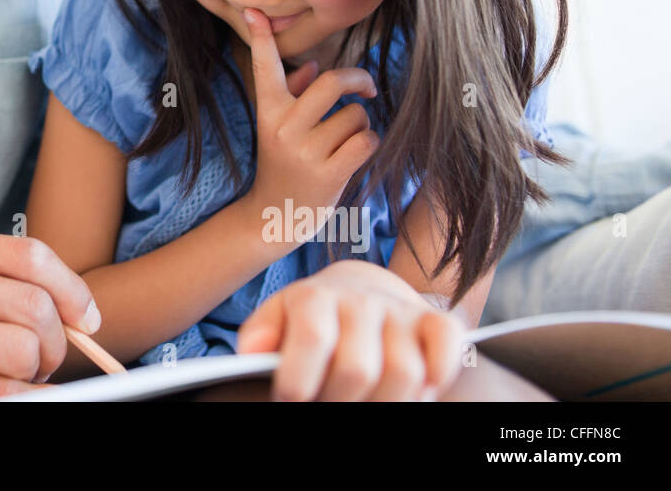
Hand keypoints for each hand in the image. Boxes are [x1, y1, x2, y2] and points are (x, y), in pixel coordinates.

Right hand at [0, 228, 100, 399]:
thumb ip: (8, 283)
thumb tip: (83, 319)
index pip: (31, 257)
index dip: (74, 291)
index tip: (87, 319)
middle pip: (35, 308)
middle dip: (57, 342)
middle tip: (45, 358)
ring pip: (23, 352)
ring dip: (35, 374)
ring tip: (16, 375)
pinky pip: (3, 394)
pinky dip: (23, 397)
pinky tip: (12, 393)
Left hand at [236, 259, 465, 399]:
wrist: (359, 288)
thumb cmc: (312, 316)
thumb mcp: (278, 317)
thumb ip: (261, 332)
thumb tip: (251, 351)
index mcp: (316, 298)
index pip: (314, 337)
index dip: (301, 378)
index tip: (292, 401)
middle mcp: (360, 300)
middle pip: (358, 368)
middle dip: (340, 402)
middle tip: (330, 408)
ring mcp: (399, 311)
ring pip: (404, 371)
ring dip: (385, 403)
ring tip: (365, 405)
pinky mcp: (435, 321)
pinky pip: (447, 344)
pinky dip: (440, 372)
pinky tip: (421, 389)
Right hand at [240, 7, 380, 234]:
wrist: (275, 215)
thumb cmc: (284, 161)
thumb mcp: (279, 127)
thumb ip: (294, 94)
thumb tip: (317, 66)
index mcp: (269, 110)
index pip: (266, 67)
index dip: (261, 38)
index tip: (254, 11)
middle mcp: (284, 127)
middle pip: (332, 82)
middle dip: (358, 80)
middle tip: (368, 88)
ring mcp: (305, 152)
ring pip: (355, 116)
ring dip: (361, 124)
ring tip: (347, 140)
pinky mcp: (327, 174)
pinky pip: (365, 141)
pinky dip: (368, 144)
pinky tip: (354, 154)